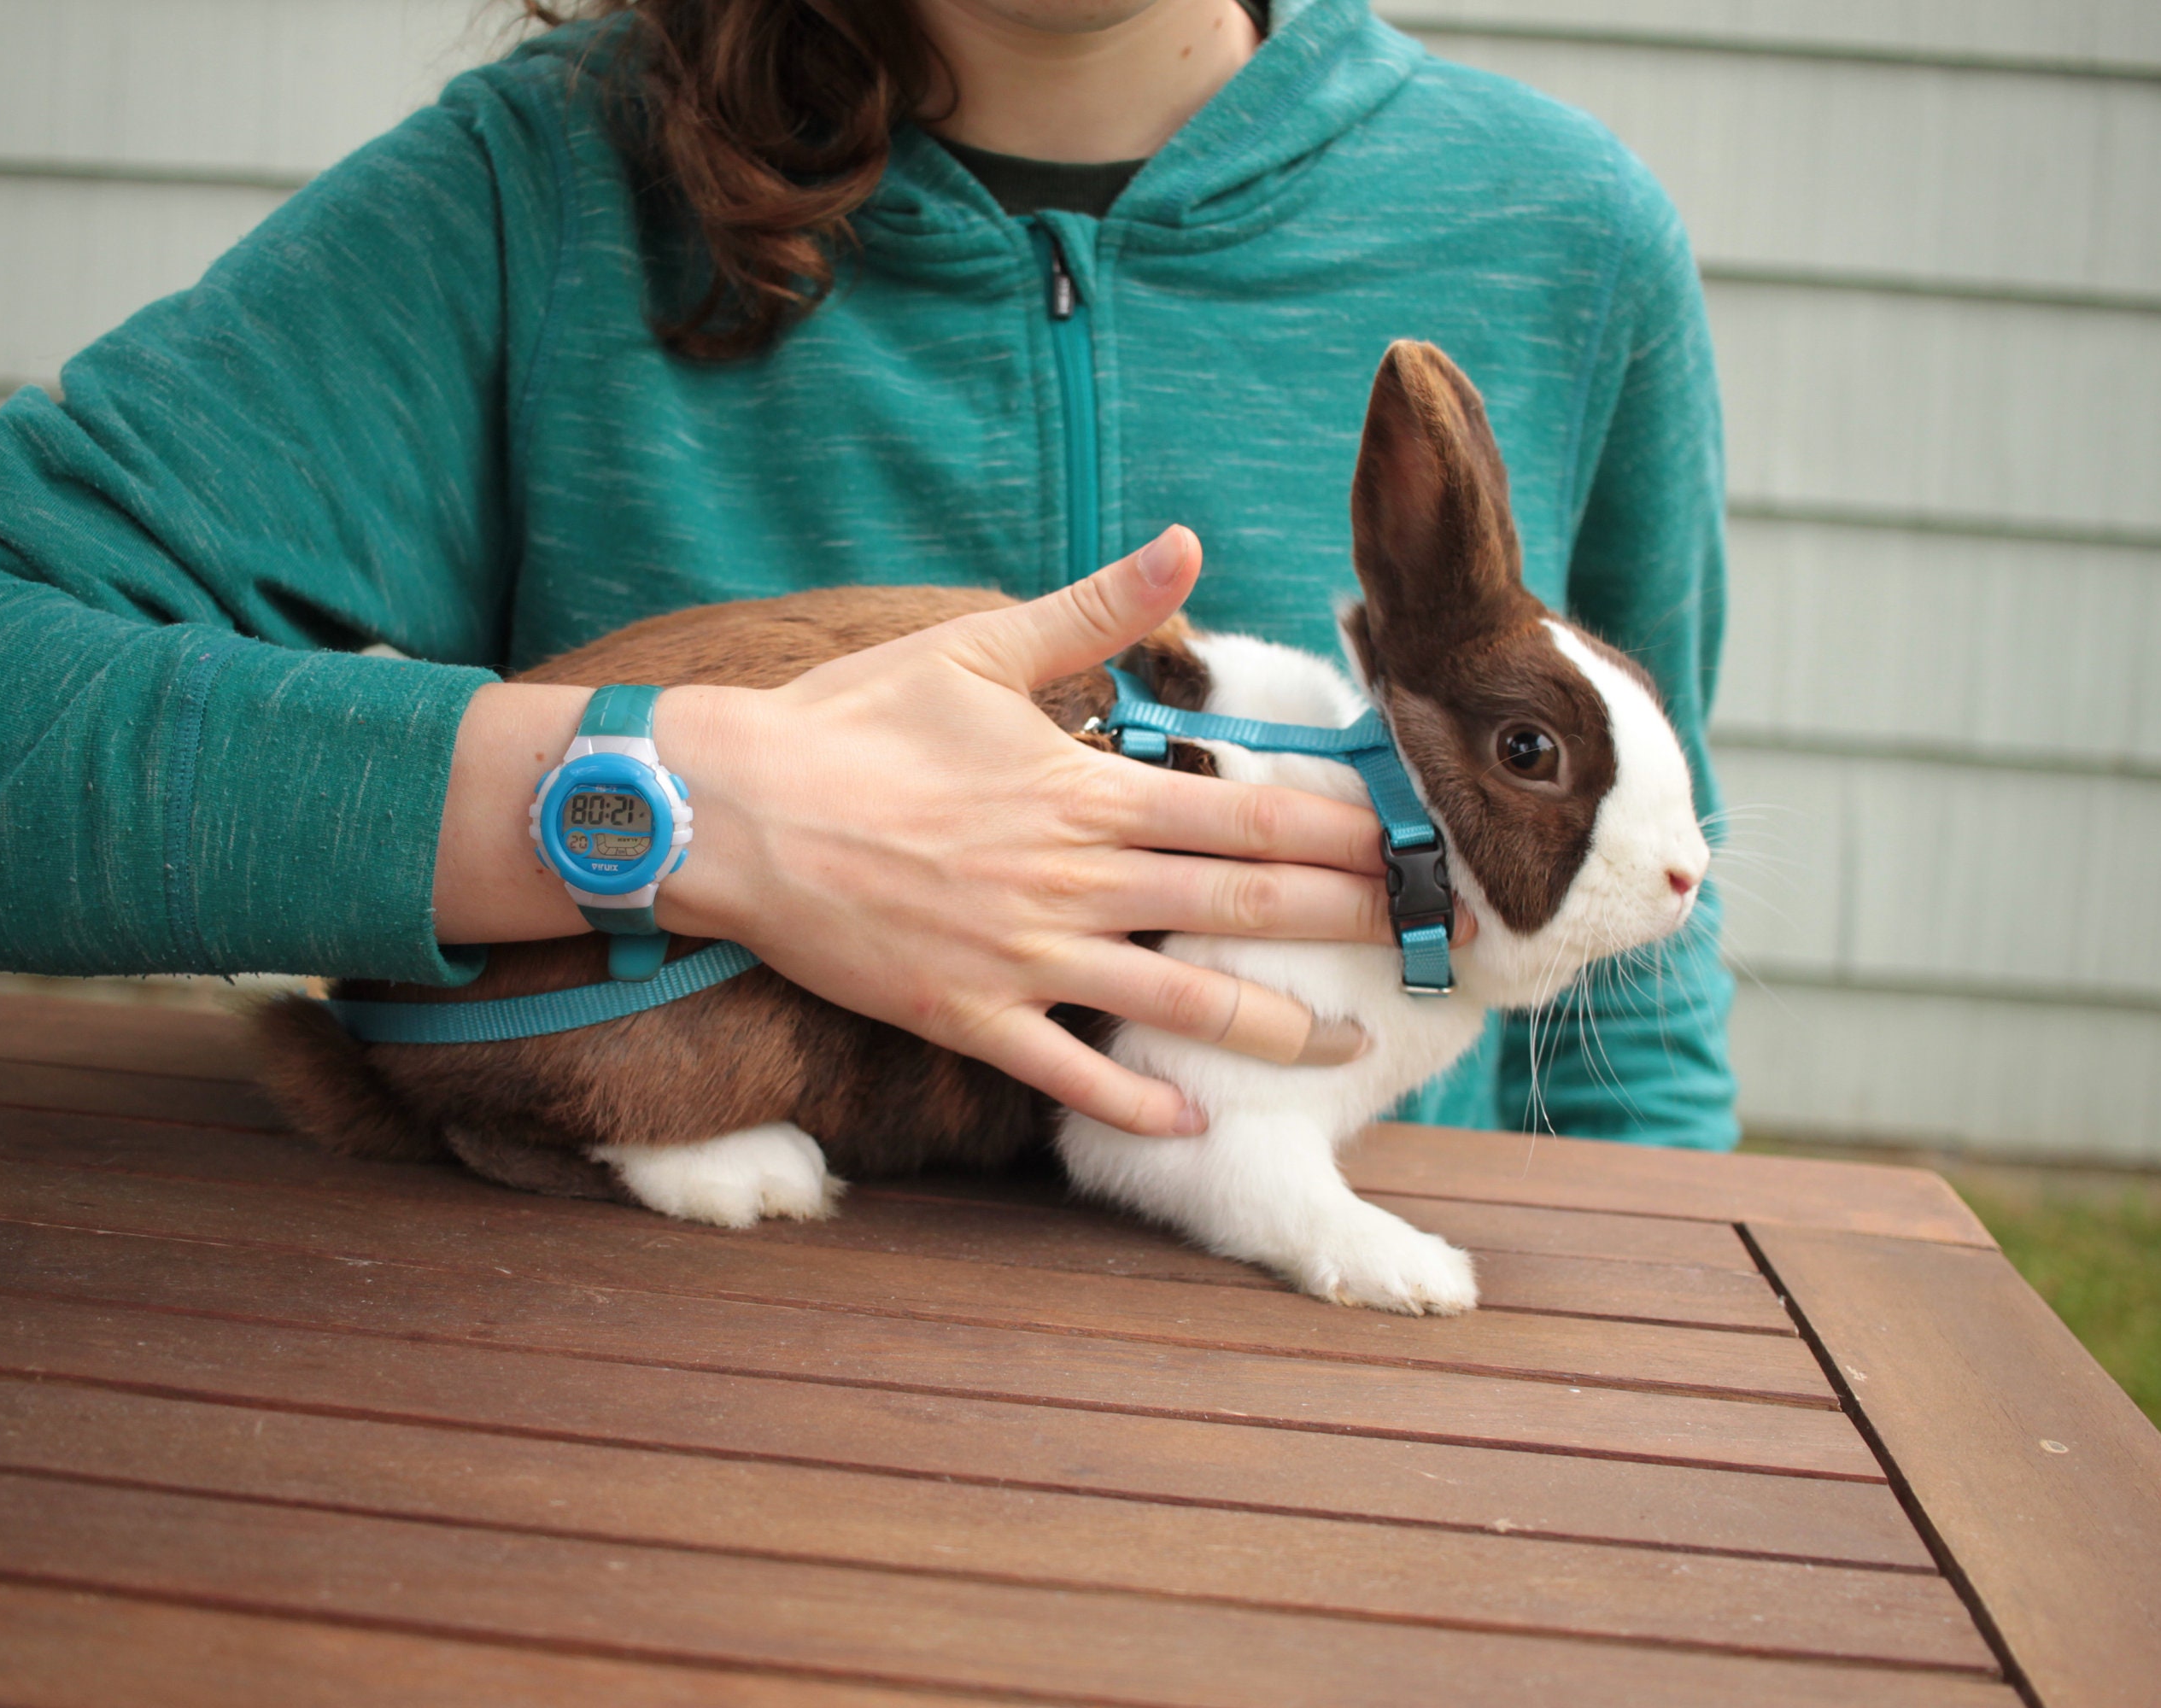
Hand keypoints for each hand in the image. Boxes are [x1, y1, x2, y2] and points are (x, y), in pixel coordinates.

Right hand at [645, 527, 1391, 1135]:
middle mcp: (1072, 878)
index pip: (1244, 811)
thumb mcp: (976, 647)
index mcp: (1084, 787)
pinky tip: (1192, 1121)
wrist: (733, 811)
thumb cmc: (850, 721)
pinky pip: (1067, 1071)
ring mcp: (1023, 955)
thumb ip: (1095, 609)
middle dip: (1346, 922)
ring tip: (1349, 1046)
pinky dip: (1134, 1100)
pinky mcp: (966, 1015)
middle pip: (1241, 904)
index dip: (1338, 832)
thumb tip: (1187, 544)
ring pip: (1179, 1002)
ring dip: (1275, 1028)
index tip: (1405, 842)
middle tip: (1428, 940)